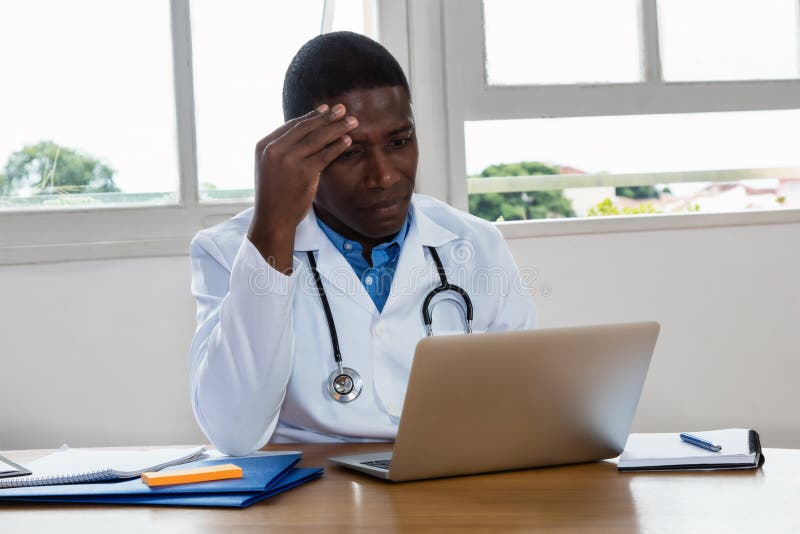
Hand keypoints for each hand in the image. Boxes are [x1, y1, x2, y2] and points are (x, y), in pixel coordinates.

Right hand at [247, 104, 357, 271]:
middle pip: (306, 127)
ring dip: (337, 127)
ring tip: (352, 121)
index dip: (311, 116)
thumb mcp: (270, 168)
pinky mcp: (304, 172)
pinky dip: (338, 146)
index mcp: (265, 146)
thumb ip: (282, 151)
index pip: (292, 125)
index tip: (325, 109)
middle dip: (327, 116)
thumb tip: (303, 136)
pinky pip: (326, 154)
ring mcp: (289, 160)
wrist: (273, 219)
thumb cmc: (274, 195)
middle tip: (342, 108)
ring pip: (318, 138)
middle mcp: (275, 150)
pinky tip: (348, 140)